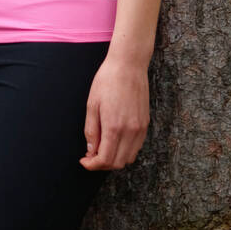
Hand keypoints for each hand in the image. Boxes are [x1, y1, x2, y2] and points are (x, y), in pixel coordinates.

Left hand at [80, 54, 149, 169]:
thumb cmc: (107, 80)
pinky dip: (126, 150)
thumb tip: (91, 151)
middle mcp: (130, 131)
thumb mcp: (92, 104)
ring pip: (129, 158)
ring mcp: (140, 128)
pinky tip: (115, 141)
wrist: (129, 64)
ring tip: (103, 148)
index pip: (105, 160)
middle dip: (102, 164)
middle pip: (118, 163)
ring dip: (115, 159)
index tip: (84, 161)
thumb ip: (91, 131)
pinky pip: (137, 147)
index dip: (93, 165)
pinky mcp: (145, 123)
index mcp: (114, 127)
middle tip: (91, 156)